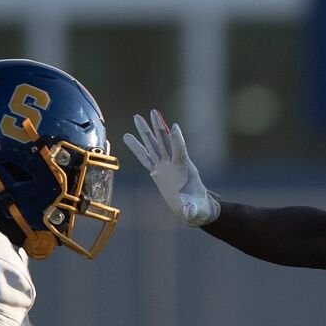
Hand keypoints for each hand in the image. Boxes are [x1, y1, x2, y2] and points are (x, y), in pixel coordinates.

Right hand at [122, 110, 218, 226]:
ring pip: (153, 145)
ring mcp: (164, 166)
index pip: (180, 151)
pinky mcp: (157, 171)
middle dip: (158, 127)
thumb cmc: (197, 208)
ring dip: (146, 131)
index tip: (174, 126)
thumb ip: (192, 210)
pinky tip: (128, 136)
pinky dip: (137, 147)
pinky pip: (145, 157)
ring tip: (137, 117)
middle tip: (153, 112)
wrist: (193, 208)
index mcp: (184, 169)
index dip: (178, 140)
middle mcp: (174, 164)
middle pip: (165, 141)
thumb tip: (188, 213)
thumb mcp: (195, 210)